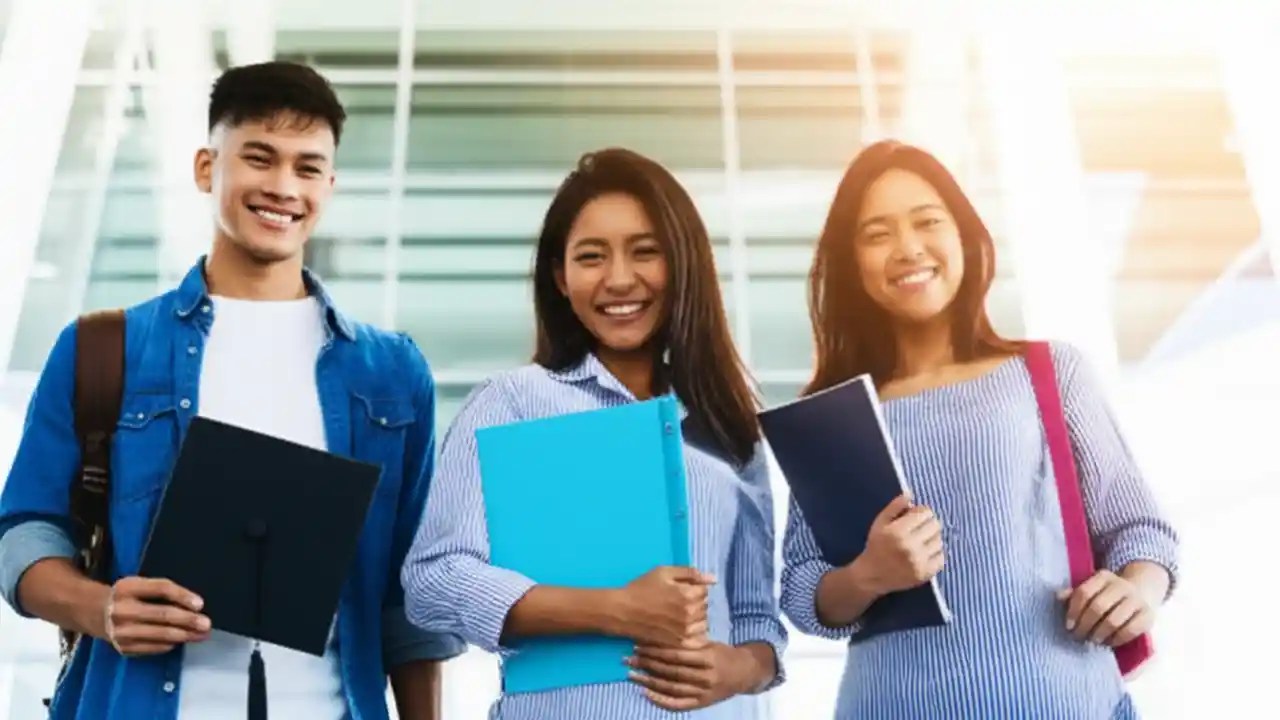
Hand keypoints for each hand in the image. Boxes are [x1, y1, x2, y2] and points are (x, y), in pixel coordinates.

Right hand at [105, 577, 210, 655]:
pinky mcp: (123, 647)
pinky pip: (153, 647)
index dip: (182, 596)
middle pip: (163, 614)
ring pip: (161, 634)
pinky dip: (170, 644)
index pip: (161, 589)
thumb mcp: (139, 585)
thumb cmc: (126, 596)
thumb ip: (162, 591)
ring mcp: (121, 631)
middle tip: (206, 624)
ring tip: (201, 635)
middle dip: (188, 620)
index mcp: (127, 587)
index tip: (200, 604)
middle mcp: (122, 609)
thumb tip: (194, 606)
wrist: (94, 612)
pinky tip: (181, 641)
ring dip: (185, 635)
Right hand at [612, 566, 714, 647]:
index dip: (694, 589)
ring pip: (702, 622)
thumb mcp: (664, 573)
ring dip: (695, 618)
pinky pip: (697, 638)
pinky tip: (682, 628)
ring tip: (678, 615)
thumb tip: (714, 579)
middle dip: (695, 602)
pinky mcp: (678, 643)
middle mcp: (690, 614)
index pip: (704, 591)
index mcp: (688, 594)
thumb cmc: (642, 588)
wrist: (623, 611)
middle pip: (704, 607)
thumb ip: (690, 574)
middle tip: (677, 602)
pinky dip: (693, 633)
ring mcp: (685, 630)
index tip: (681, 590)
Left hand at [627, 642, 748, 710]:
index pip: (676, 654)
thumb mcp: (710, 643)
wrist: (745, 673)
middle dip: (647, 664)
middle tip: (628, 658)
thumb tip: (659, 636)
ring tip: (631, 675)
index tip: (638, 645)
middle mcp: (705, 676)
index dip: (656, 650)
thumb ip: (689, 642)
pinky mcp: (701, 703)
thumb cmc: (722, 653)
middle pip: (671, 671)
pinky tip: (646, 694)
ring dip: (649, 682)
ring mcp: (703, 692)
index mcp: (708, 656)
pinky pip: (678, 705)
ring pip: (671, 688)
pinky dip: (661, 701)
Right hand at [854, 494, 943, 595]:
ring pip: (939, 541)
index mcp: (898, 531)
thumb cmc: (876, 545)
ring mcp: (919, 562)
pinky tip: (925, 553)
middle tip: (919, 529)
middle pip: (935, 525)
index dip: (921, 512)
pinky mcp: (925, 574)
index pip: (925, 513)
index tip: (915, 517)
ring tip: (921, 541)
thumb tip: (910, 494)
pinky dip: (935, 553)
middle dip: (928, 524)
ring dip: (932, 538)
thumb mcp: (880, 522)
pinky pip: (941, 557)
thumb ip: (895, 507)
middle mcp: (911, 546)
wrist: (872, 575)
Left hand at [1057, 570, 1153, 645]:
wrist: (1143, 592)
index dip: (1074, 611)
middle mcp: (1121, 586)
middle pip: (1098, 607)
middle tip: (1079, 636)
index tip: (1068, 625)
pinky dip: (1116, 639)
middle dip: (1085, 625)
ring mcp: (1136, 600)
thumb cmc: (1108, 595)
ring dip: (1099, 634)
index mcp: (1104, 577)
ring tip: (1093, 640)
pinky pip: (1130, 631)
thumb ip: (1075, 594)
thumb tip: (1058, 596)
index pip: (1084, 592)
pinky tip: (1108, 642)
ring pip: (1113, 620)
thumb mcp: (1092, 589)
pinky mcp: (1148, 615)